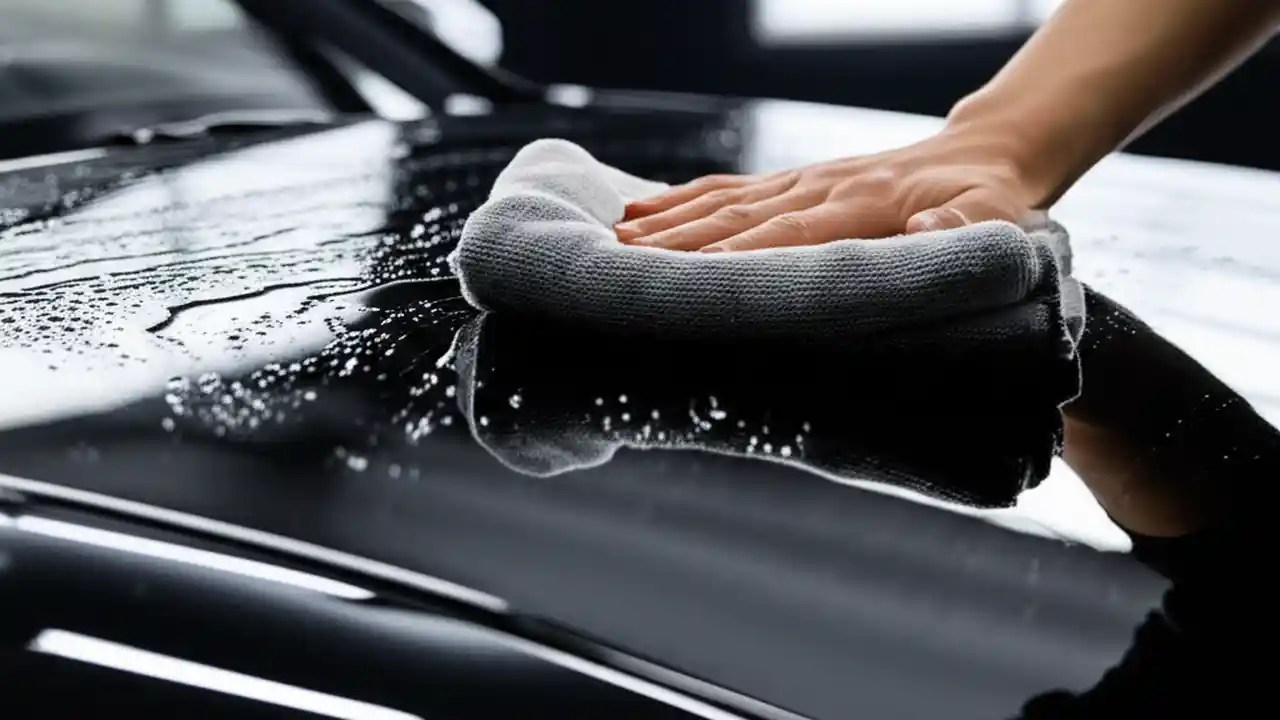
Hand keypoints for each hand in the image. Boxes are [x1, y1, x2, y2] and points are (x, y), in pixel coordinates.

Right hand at [614, 127, 1046, 252]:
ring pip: (721, 200)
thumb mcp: (994, 221)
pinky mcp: (795, 182)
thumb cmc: (991, 203)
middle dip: (673, 243)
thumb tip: (929, 237)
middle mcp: (817, 188)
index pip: (781, 235)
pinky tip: (640, 210)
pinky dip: (681, 199)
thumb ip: (961, 232)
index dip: (728, 258)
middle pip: (733, 217)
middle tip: (614, 265)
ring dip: (665, 222)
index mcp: (859, 205)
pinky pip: (728, 188)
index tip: (674, 278)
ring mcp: (801, 182)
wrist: (986, 154)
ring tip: (611, 241)